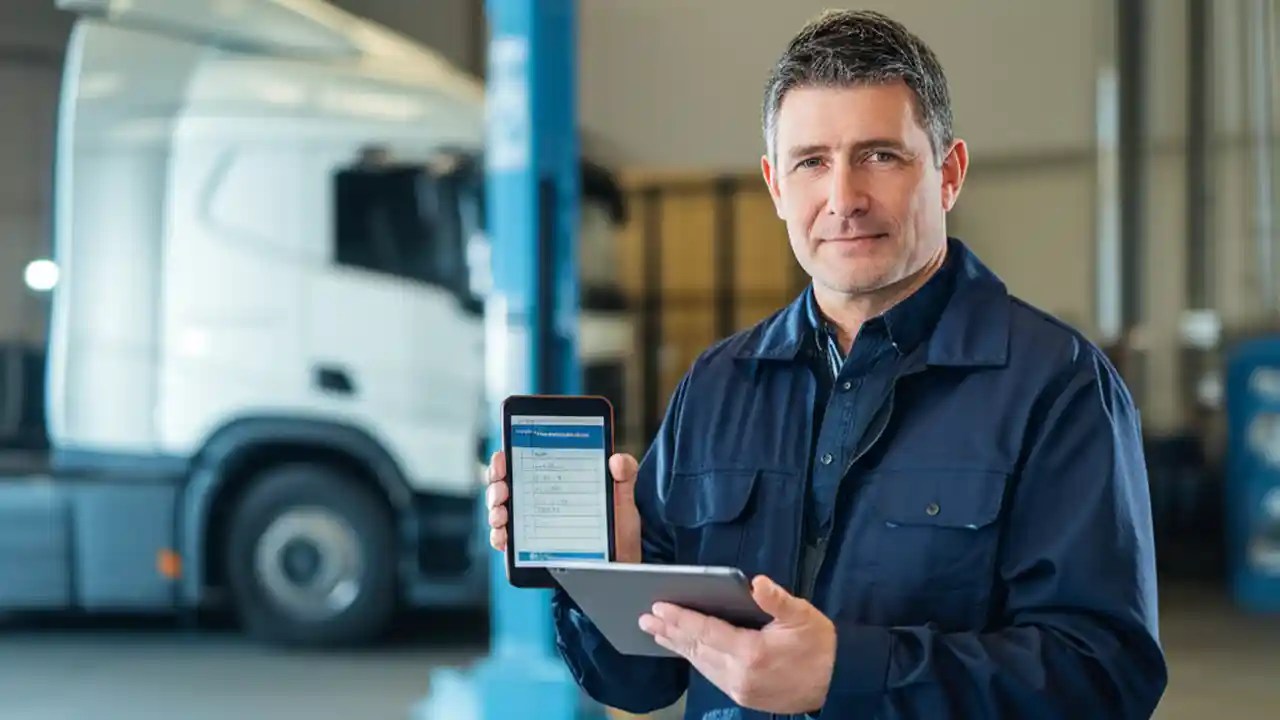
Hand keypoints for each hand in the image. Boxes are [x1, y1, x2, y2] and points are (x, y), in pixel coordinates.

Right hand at [484, 450, 642, 562]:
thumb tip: (617, 460)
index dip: (505, 459)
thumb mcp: (624, 499)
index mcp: (555, 481)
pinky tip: (505, 535)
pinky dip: (499, 537)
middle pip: (504, 486)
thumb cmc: (619, 531)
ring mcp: (530, 525)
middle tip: (503, 488)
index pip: (521, 463)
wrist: (622, 566)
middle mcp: (538, 501)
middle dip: (496, 484)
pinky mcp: (529, 548)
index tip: (503, 458)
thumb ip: (625, 475)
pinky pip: (505, 541)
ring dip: (494, 509)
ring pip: (499, 511)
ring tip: (503, 512)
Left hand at [638, 575, 835, 713]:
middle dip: (669, 631)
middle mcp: (739, 674)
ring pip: (700, 663)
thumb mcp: (803, 616)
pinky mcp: (742, 696)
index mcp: (752, 653)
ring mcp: (738, 688)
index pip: (706, 631)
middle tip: (645, 618)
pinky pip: (710, 674)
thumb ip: (777, 600)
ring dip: (677, 646)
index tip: (659, 606)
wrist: (837, 684)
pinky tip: (684, 649)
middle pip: (696, 649)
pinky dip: (694, 659)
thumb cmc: (820, 646)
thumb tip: (757, 583)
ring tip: (657, 632)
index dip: (681, 618)